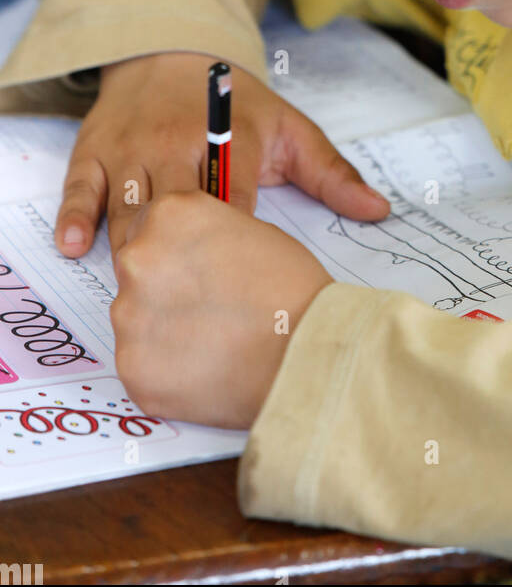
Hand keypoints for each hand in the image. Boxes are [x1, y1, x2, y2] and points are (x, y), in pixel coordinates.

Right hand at [56, 51, 389, 265]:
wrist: (171, 51)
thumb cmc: (235, 103)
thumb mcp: (289, 128)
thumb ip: (332, 173)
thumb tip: (380, 211)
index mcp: (227, 144)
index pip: (233, 208)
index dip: (238, 251)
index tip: (248, 292)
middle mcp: (174, 145)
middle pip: (175, 216)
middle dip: (183, 261)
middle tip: (193, 308)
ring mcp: (129, 149)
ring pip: (128, 210)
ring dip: (135, 252)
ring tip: (146, 295)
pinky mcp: (93, 152)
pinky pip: (80, 189)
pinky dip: (77, 217)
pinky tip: (77, 246)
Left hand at [111, 190, 333, 428]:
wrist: (307, 350)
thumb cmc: (292, 289)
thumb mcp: (250, 231)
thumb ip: (202, 236)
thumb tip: (186, 256)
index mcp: (168, 213)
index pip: (147, 227)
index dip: (174, 253)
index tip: (195, 273)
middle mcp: (138, 257)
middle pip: (136, 273)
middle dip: (162, 290)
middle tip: (205, 311)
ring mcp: (129, 315)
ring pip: (136, 321)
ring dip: (162, 332)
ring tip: (210, 344)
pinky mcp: (131, 366)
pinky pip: (140, 365)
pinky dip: (165, 372)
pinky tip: (204, 371)